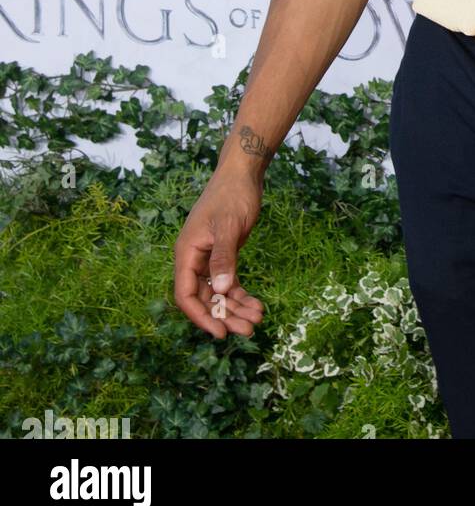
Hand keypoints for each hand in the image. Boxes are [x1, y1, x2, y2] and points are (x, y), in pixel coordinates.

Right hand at [173, 173, 264, 337]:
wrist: (243, 173)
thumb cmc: (232, 195)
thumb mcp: (229, 226)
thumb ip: (224, 257)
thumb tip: (221, 290)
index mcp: (187, 253)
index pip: (185, 295)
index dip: (201, 316)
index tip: (221, 332)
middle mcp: (194, 259)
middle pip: (204, 298)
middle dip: (225, 315)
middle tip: (249, 330)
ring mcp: (209, 258)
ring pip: (218, 293)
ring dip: (236, 308)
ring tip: (258, 319)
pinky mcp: (224, 255)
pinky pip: (229, 282)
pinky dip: (241, 294)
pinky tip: (256, 304)